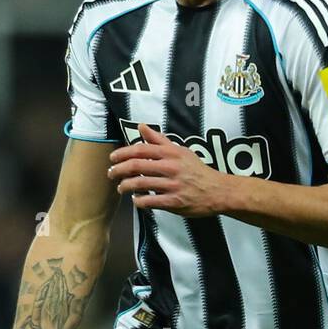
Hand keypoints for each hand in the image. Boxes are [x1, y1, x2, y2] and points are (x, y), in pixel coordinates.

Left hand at [108, 123, 224, 215]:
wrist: (217, 191)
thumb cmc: (196, 170)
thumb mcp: (180, 151)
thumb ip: (159, 140)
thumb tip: (141, 126)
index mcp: (171, 153)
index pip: (140, 149)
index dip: (123, 153)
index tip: (112, 158)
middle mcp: (170, 167)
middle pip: (136, 166)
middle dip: (118, 170)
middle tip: (110, 174)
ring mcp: (172, 185)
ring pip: (140, 184)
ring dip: (125, 186)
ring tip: (121, 188)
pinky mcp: (174, 202)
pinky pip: (150, 201)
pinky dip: (139, 201)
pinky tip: (135, 200)